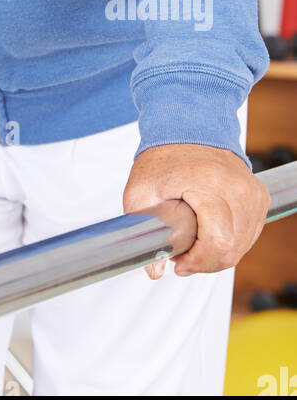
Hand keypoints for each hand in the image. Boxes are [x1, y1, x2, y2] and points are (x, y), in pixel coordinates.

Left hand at [122, 143, 268, 279]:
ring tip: (193, 244)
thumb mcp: (140, 191)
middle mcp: (237, 187)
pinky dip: (231, 242)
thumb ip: (141, 231)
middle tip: (183, 258)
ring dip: (218, 254)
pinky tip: (210, 235)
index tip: (178, 263)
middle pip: (232, 247)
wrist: (186, 127)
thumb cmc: (163, 157)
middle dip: (205, 262)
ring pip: (243, 244)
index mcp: (208, 182)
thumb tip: (155, 271)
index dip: (198, 261)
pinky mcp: (259, 196)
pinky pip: (249, 233)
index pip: (218, 240)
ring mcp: (252, 191)